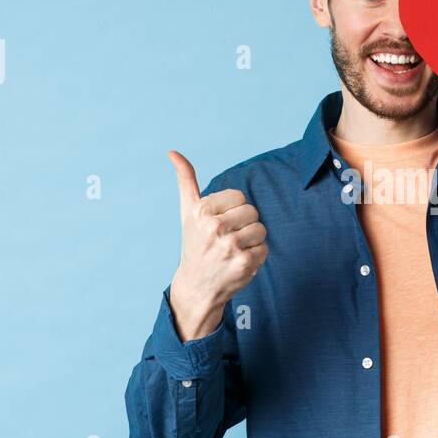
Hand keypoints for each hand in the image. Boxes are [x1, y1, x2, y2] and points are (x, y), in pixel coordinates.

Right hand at [166, 150, 267, 340]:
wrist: (196, 286)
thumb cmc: (194, 243)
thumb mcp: (187, 211)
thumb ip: (185, 180)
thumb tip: (172, 151)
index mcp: (201, 211)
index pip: (239, 196)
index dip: (233, 210)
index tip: (219, 224)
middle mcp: (214, 227)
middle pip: (252, 211)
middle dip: (244, 224)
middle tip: (227, 239)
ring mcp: (230, 246)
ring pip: (261, 229)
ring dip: (251, 241)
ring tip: (233, 250)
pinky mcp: (244, 263)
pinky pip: (265, 248)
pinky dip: (255, 256)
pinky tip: (238, 262)